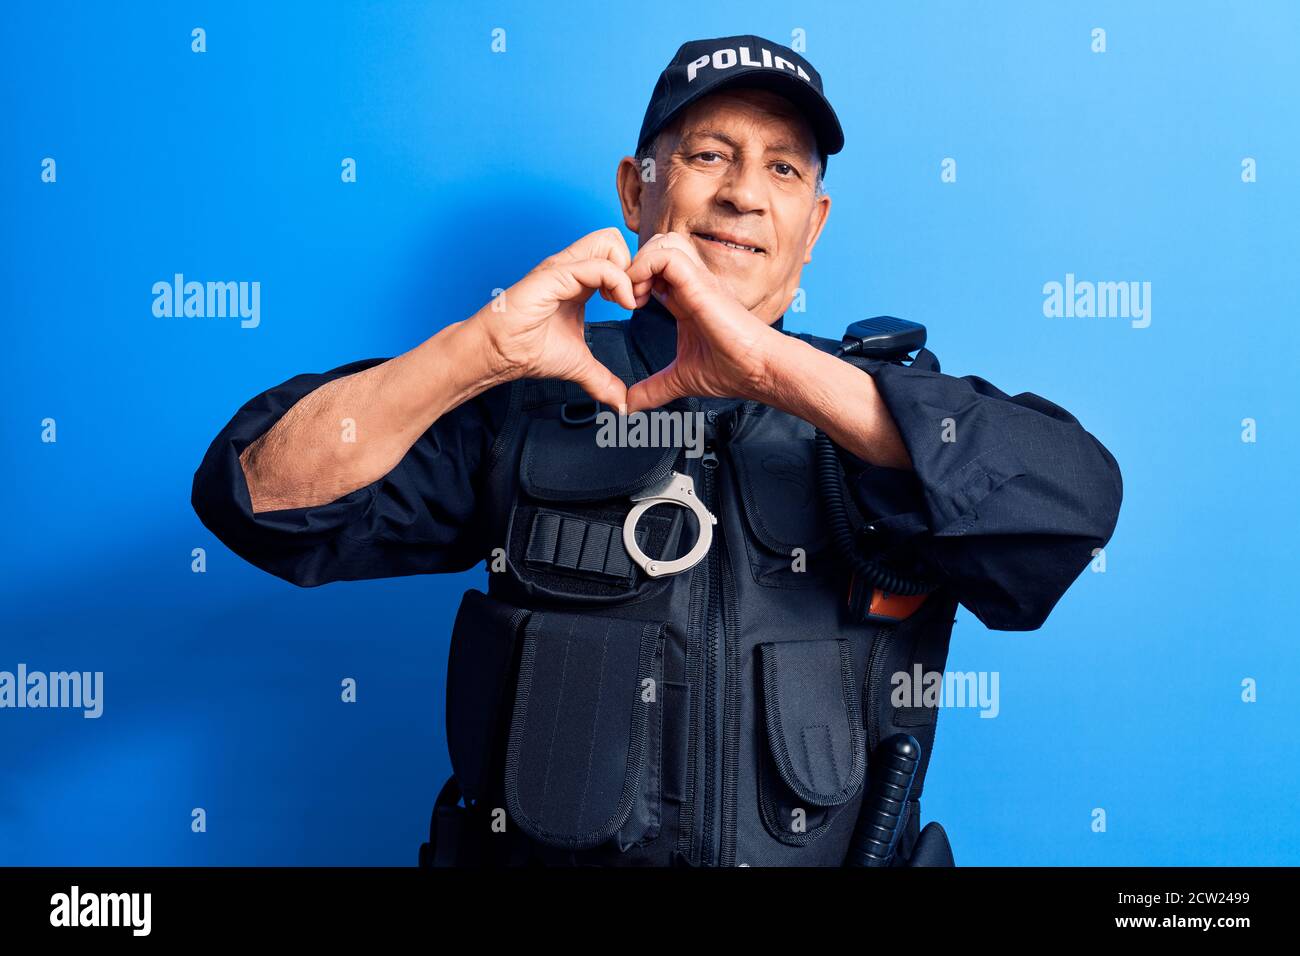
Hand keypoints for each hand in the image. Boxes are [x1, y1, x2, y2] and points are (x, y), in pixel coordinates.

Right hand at [472, 227, 635, 408]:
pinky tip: (620, 306)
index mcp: (579, 281)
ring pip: (608, 241)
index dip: (632, 277)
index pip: (614, 256)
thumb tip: (620, 403)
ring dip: (627, 272)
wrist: (498, 353)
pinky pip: (596, 266)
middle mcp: (571, 268)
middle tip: (632, 299)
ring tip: (626, 302)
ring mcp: (562, 269)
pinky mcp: (554, 276)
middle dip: (633, 266)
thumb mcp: (578, 365)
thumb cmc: (527, 350)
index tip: (634, 306)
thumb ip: (601, 379)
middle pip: (613, 238)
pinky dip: (617, 282)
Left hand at [623, 232, 782, 412]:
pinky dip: (643, 269)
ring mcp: (697, 280)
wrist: (759, 370)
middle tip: (623, 298)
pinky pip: (664, 256)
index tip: (624, 307)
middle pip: (656, 246)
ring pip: (661, 243)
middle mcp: (692, 284)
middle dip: (632, 267)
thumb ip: (653, 389)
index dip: (633, 281)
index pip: (655, 270)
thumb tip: (629, 406)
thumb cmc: (733, 370)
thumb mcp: (680, 379)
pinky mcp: (699, 283)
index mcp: (687, 299)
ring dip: (638, 265)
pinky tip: (640, 299)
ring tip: (632, 297)